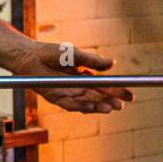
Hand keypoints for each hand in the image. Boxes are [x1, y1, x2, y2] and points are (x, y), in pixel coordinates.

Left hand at [6, 41, 132, 113]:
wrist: (31, 56)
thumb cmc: (53, 53)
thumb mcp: (76, 55)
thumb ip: (93, 61)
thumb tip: (113, 64)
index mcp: (87, 77)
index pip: (106, 86)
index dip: (118, 91)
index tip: (131, 94)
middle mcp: (79, 87)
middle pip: (99, 97)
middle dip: (111, 101)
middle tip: (122, 104)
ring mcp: (69, 94)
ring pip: (87, 104)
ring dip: (99, 107)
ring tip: (110, 108)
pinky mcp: (57, 98)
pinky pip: (71, 105)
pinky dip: (81, 107)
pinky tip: (91, 108)